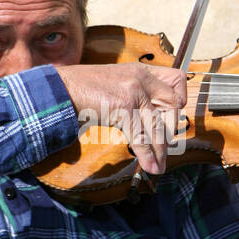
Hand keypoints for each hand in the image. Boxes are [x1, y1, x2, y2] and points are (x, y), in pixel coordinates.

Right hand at [55, 62, 186, 175]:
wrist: (60, 89)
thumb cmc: (84, 90)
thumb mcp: (117, 83)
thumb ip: (136, 94)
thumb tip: (152, 119)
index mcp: (141, 71)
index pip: (177, 81)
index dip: (178, 102)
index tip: (171, 119)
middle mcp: (141, 79)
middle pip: (173, 106)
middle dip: (170, 130)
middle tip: (164, 147)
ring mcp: (133, 92)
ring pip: (157, 127)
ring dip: (160, 151)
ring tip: (160, 166)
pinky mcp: (123, 108)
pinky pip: (141, 138)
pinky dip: (147, 156)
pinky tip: (150, 167)